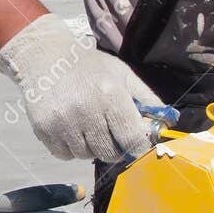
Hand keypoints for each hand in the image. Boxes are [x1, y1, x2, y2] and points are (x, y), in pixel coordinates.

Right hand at [0, 14, 160, 161]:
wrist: (44, 56)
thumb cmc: (89, 66)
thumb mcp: (122, 74)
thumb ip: (147, 98)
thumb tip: (170, 122)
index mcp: (110, 95)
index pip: (132, 139)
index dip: (137, 147)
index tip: (136, 145)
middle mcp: (86, 111)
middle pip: (109, 153)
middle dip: (114, 147)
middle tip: (109, 132)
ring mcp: (62, 122)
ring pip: (86, 155)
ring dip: (90, 147)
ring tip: (86, 126)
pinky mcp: (43, 129)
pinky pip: (64, 155)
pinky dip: (70, 148)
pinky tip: (68, 128)